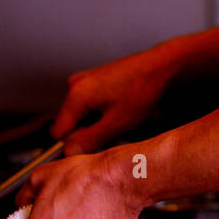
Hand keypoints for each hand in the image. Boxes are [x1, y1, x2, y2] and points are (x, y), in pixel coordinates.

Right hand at [51, 47, 177, 154]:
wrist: (161, 66)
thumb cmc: (142, 89)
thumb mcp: (116, 123)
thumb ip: (89, 141)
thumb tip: (68, 153)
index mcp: (76, 94)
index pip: (58, 133)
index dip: (74, 144)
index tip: (94, 146)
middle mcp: (75, 84)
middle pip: (70, 124)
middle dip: (89, 133)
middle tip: (113, 133)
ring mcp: (85, 80)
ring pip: (81, 115)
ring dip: (97, 124)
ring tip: (120, 119)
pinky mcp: (94, 79)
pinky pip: (89, 104)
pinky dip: (102, 112)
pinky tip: (120, 110)